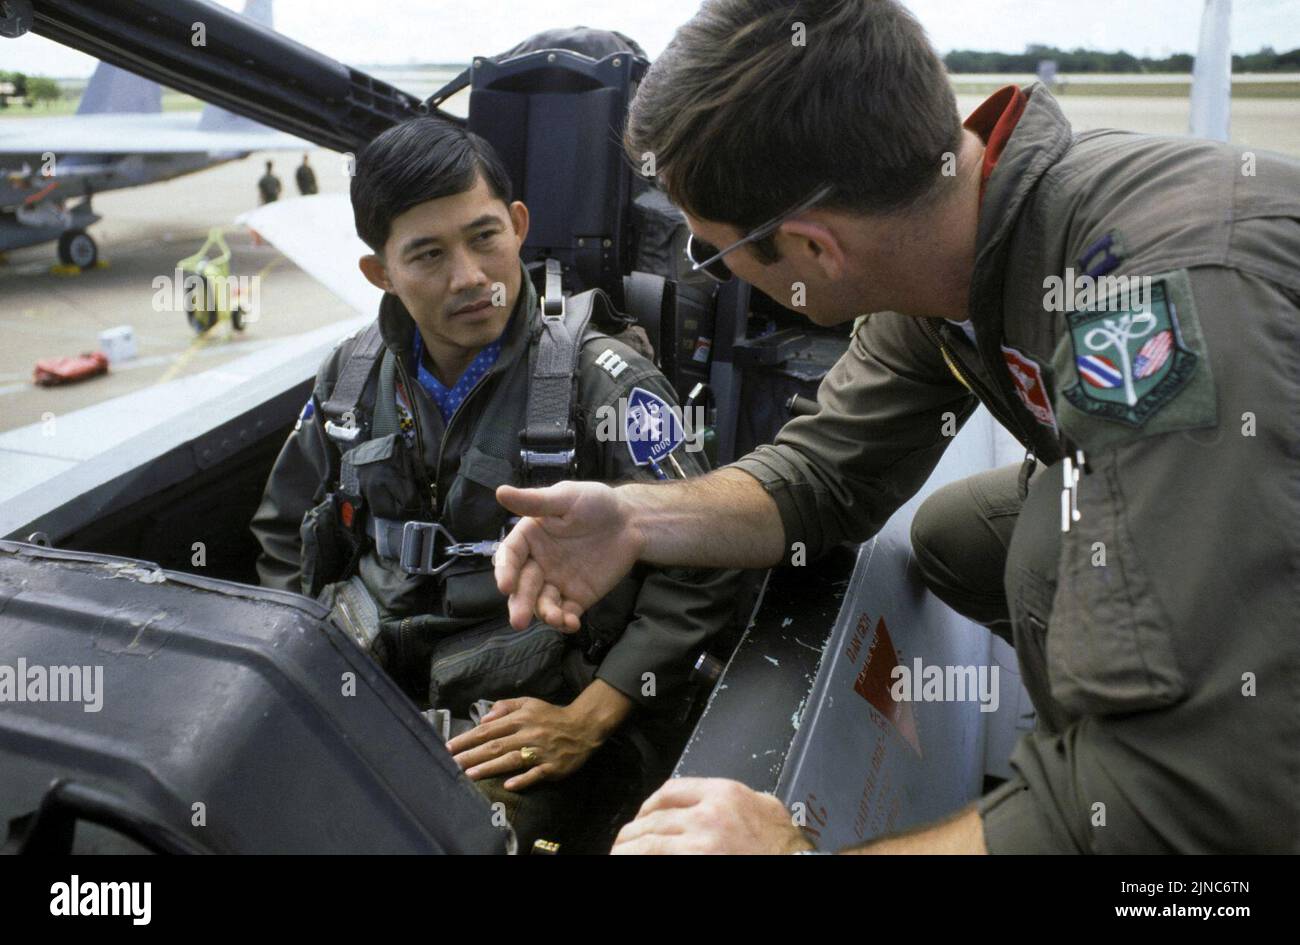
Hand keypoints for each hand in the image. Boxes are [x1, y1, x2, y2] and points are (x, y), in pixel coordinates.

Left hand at [446, 695, 609, 790]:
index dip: (468, 738)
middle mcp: (528, 734)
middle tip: (452, 764)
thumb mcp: (529, 703)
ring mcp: (541, 751)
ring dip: (490, 768)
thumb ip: (505, 706)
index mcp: (521, 718)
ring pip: (512, 760)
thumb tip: (484, 718)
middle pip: (496, 746)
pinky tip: (508, 786)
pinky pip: (535, 774)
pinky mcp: (552, 767)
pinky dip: (522, 780)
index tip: (449, 747)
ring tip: (470, 774)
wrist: (583, 726)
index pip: (489, 729)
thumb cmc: (551, 716)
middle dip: (472, 755)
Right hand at [495, 481, 644, 631]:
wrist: (630, 521)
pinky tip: (571, 623)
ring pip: (542, 604)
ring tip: (556, 618)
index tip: (505, 586)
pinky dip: (565, 622)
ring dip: (545, 614)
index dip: (505, 571)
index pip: (510, 557)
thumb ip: (534, 501)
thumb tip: (500, 491)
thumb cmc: (595, 502)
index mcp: (529, 538)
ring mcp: (557, 582)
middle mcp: (538, 562)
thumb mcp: (565, 497)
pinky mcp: (577, 597)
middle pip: (523, 587)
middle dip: (520, 604)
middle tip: (518, 621)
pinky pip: (566, 613)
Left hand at [611, 778, 813, 854]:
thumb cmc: (786, 850)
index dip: (649, 805)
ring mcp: (699, 843)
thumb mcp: (765, 808)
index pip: (671, 790)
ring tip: (618, 855)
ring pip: (646, 841)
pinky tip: (628, 861)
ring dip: (627, 849)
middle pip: (653, 817)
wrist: (799, 867)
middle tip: (625, 843)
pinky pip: (654, 858)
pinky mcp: (694, 862)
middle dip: (633, 832)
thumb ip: (737, 800)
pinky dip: (637, 859)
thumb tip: (713, 802)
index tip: (643, 817)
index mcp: (725, 794)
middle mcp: (709, 814)